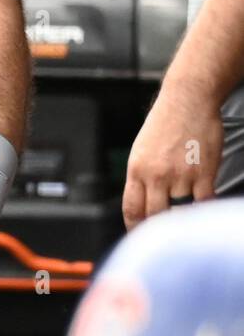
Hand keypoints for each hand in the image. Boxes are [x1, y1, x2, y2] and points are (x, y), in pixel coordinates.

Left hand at [122, 83, 221, 228]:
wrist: (187, 100)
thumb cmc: (165, 122)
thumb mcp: (142, 149)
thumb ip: (143, 175)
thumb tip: (143, 200)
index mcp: (137, 169)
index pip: (132, 208)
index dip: (134, 226)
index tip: (139, 235)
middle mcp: (156, 175)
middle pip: (155, 215)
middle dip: (159, 227)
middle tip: (164, 233)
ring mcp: (181, 176)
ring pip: (181, 210)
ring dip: (184, 214)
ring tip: (185, 213)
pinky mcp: (204, 174)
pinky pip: (203, 202)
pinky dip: (203, 207)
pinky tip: (203, 206)